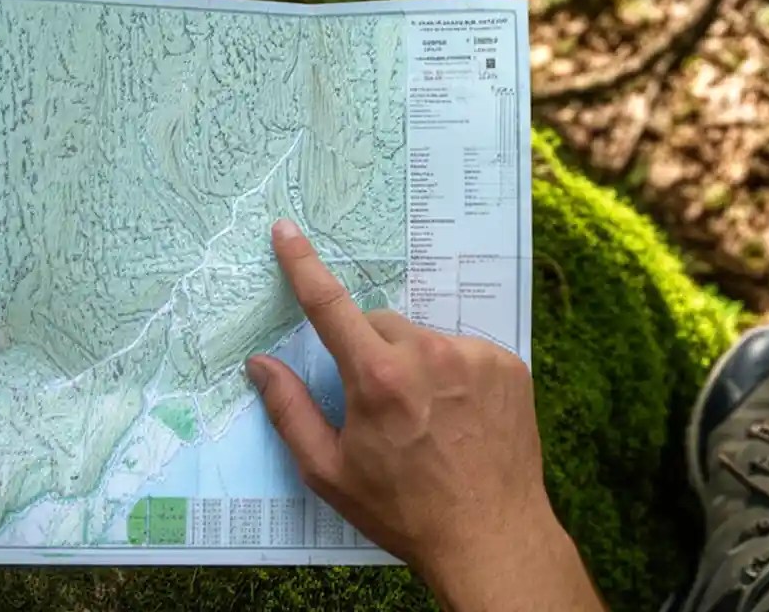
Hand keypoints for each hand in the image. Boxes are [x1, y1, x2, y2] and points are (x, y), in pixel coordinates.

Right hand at [248, 220, 602, 610]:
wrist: (491, 536)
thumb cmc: (404, 510)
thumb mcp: (329, 471)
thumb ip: (290, 410)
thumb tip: (260, 363)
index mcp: (378, 377)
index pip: (329, 306)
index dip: (303, 265)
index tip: (287, 231)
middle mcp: (429, 354)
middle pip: (379, 324)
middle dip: (368, 352)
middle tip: (378, 406)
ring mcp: (474, 356)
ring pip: (423, 337)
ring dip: (414, 363)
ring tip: (426, 418)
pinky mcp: (508, 365)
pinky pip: (464, 351)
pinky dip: (453, 373)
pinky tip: (458, 416)